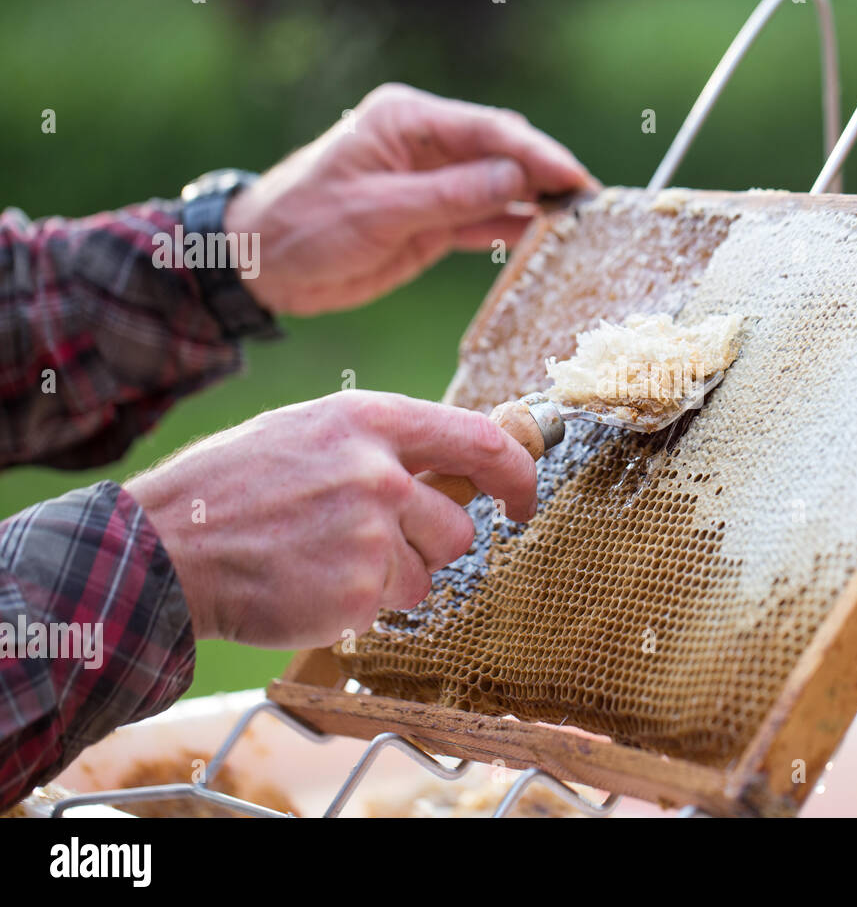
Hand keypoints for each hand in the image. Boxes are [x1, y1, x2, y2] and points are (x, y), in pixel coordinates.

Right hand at [123, 391, 536, 648]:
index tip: (524, 498)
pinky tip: (307, 585)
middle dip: (428, 544)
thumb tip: (452, 460)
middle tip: (369, 545)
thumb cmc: (231, 489)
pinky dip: (356, 605)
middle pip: (458, 525)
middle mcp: (381, 472)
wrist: (163, 550)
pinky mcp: (360, 591)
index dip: (516, 473)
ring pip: (427, 572)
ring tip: (322, 561)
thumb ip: (381, 443)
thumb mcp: (307, 433)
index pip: (480, 439)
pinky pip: (389, 605)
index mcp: (370, 420)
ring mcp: (373, 533)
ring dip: (390, 577)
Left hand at [225, 82, 597, 315]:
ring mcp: (431, 185)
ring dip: (535, 205)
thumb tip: (518, 179)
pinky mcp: (431, 223)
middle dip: (546, 175)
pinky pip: (482, 222)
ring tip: (579, 224)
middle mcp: (425, 146)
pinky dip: (511, 231)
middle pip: (501, 154)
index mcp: (406, 121)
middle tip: (591, 203)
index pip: (488, 130)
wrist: (262, 267)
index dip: (537, 153)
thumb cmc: (305, 226)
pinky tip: (544, 242)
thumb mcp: (378, 209)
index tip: (576, 176)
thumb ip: (450, 195)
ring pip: (498, 189)